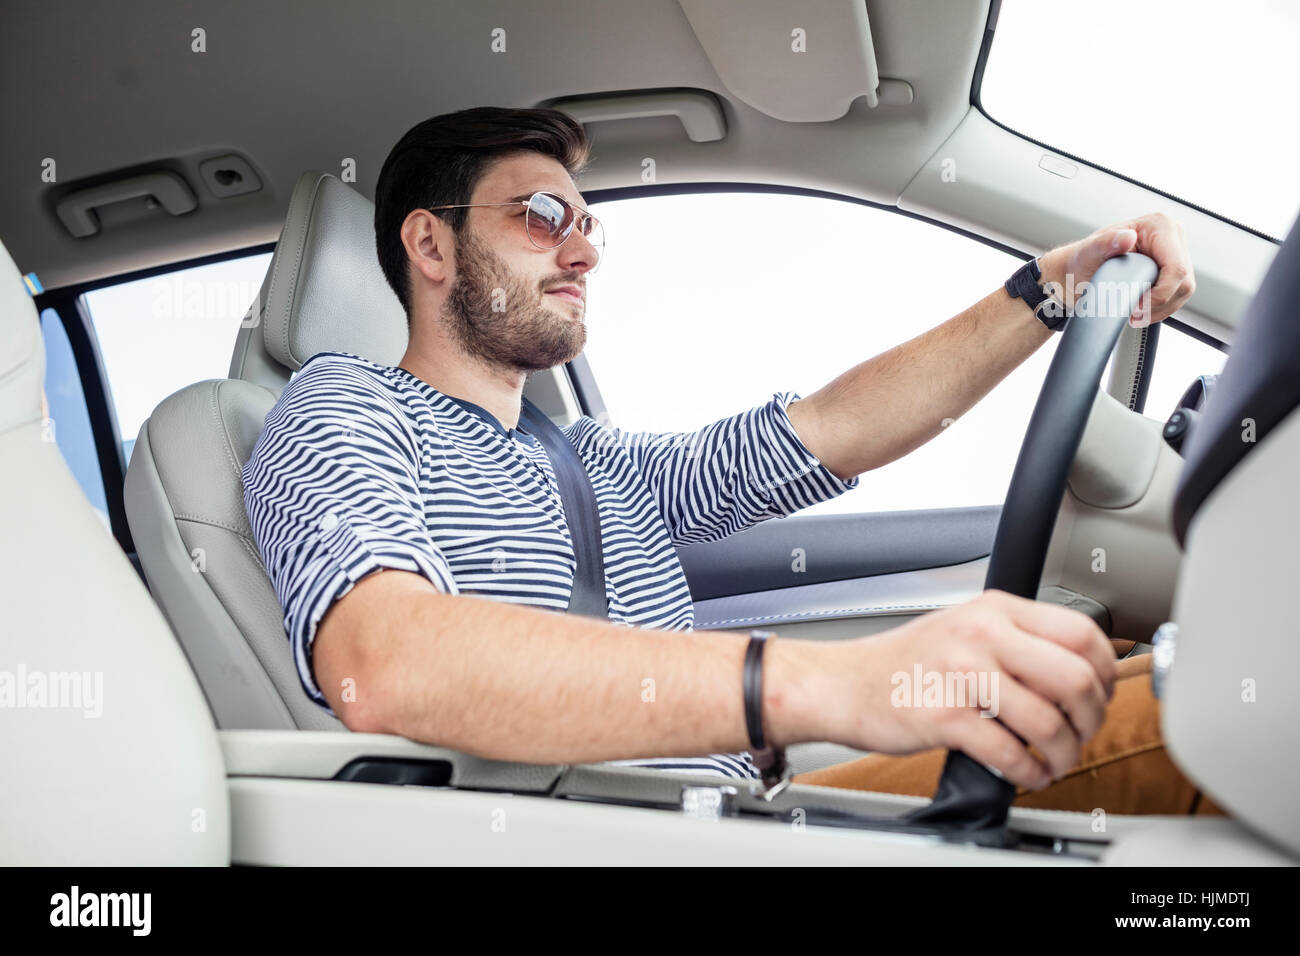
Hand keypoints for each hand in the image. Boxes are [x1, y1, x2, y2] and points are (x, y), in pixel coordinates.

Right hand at [821, 590, 1117, 789]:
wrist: (843, 683)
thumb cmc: (904, 663)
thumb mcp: (965, 628)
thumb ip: (1018, 639)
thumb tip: (1080, 669)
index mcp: (995, 609)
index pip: (1082, 632)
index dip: (1106, 671)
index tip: (1101, 694)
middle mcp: (981, 634)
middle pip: (1075, 677)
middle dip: (1091, 718)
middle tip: (1081, 734)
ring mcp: (962, 673)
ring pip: (1048, 720)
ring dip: (1063, 753)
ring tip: (1053, 761)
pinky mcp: (944, 716)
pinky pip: (1010, 752)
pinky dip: (1028, 773)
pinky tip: (1025, 774)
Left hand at [1040, 212, 1195, 327]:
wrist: (1082, 271)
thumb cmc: (1085, 259)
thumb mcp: (1090, 251)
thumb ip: (1106, 243)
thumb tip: (1128, 237)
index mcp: (1159, 225)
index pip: (1176, 268)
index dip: (1159, 294)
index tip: (1136, 307)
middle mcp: (1173, 236)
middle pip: (1183, 281)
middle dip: (1158, 304)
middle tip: (1133, 313)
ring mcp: (1177, 253)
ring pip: (1184, 291)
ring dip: (1160, 308)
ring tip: (1135, 313)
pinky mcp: (1174, 270)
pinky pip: (1178, 295)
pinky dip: (1160, 307)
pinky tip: (1142, 310)